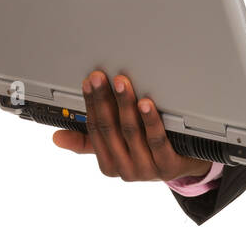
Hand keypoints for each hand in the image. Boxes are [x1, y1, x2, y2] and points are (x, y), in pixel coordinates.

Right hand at [52, 70, 213, 181]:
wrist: (187, 165)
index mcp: (109, 164)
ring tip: (121, 83)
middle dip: (104, 99)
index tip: (89, 82)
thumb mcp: (118, 148)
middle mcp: (125, 169)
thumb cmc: (150, 151)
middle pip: (110, 129)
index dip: (90, 104)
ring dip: (124, 104)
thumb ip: (88, 142)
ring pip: (131, 132)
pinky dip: (150, 120)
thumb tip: (57, 137)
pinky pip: (156, 140)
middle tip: (101, 77)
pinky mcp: (168, 166)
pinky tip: (146, 103)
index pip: (93, 130)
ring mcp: (147, 169)